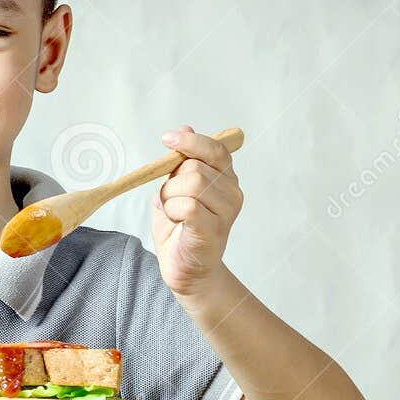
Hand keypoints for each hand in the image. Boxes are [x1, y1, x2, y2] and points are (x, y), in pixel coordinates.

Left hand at [149, 125, 241, 297]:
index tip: (167, 139)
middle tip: (170, 202)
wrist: (186, 270)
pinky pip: (188, 206)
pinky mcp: (213, 230)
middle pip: (194, 167)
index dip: (191, 142)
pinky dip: (172, 212)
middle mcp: (232, 193)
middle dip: (171, 182)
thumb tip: (184, 129)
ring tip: (173, 215)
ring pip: (190, 184)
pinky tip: (176, 223)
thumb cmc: (180, 230)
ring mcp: (226, 212)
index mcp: (225, 179)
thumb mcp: (175, 189)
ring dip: (169, 198)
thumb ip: (181, 162)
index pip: (215, 149)